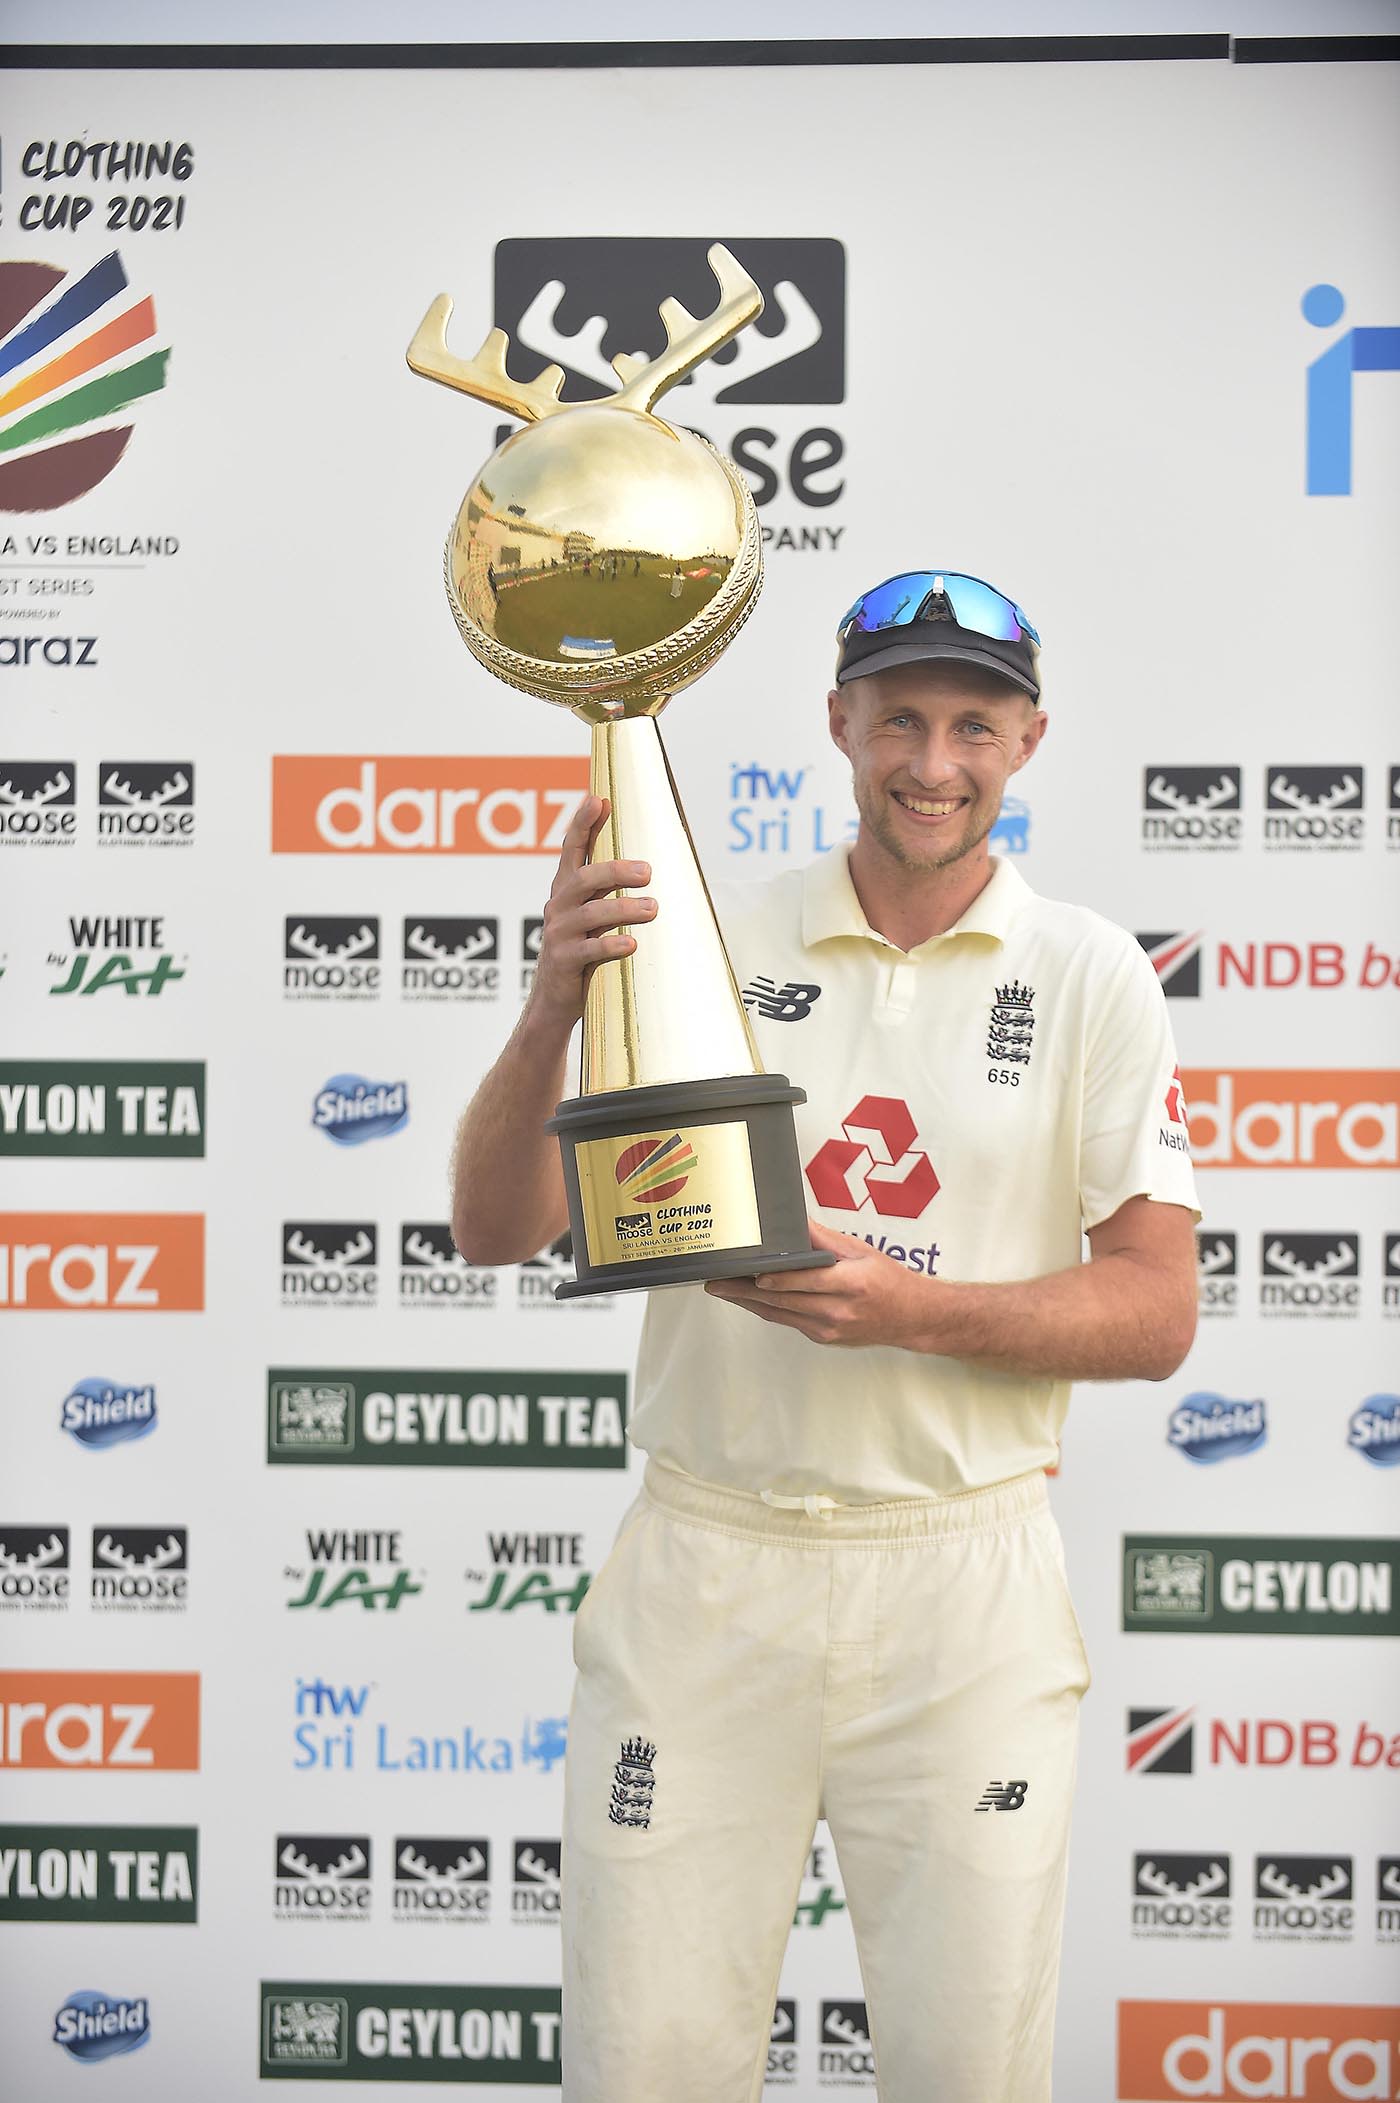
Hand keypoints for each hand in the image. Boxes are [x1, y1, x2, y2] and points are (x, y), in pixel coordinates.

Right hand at [528, 794, 656, 1029]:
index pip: (572, 850)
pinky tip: (632, 944)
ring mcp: (559, 934)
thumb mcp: (591, 918)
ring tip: (653, 909)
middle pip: (584, 878)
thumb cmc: (582, 954)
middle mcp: (559, 907)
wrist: (554, 1003)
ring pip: (591, 913)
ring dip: (624, 909)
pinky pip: (589, 950)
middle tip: (648, 871)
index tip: (598, 800)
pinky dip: (612, 945)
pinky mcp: (564, 962)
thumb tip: (647, 864)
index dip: (582, 823)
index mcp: (566, 890)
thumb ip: (606, 892)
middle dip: (615, 870)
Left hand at [704, 1218, 932, 1348]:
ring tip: (722, 1290)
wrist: (912, 1318)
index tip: (751, 1274)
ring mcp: (829, 1329)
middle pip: (783, 1302)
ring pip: (780, 1315)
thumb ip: (825, 1239)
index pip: (804, 1282)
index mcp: (850, 1284)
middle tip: (717, 1283)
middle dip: (745, 1292)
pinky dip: (768, 1310)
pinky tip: (750, 1300)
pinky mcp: (824, 1338)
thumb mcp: (861, 1251)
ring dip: (748, 1303)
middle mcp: (838, 1311)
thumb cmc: (889, 1281)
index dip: (775, 1280)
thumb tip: (796, 1222)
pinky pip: (788, 1322)